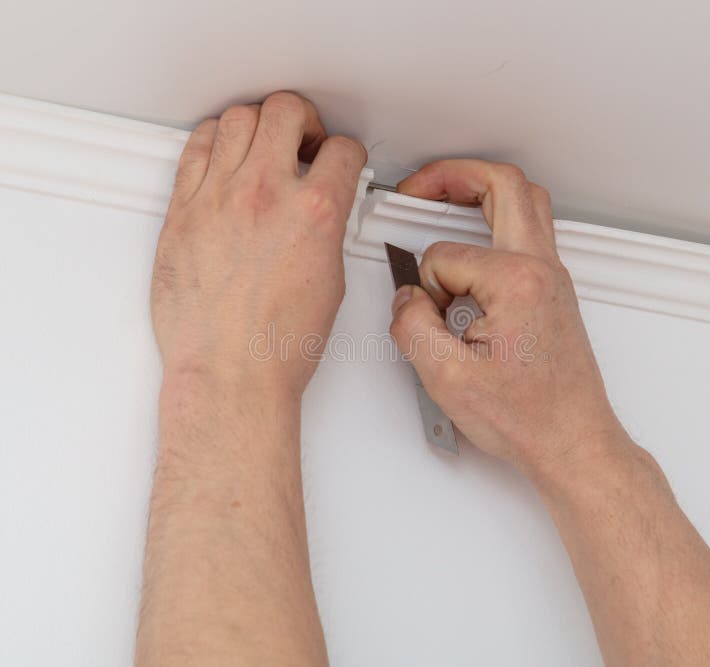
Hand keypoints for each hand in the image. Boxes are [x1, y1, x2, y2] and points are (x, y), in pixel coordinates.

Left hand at [151, 92, 366, 397]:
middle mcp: (265, 195)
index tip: (338, 160)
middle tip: (303, 142)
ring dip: (258, 125)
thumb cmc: (277, 344)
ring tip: (261, 147)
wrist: (230, 374)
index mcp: (314, 214)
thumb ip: (326, 233)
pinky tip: (222, 157)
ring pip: (237, 118)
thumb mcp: (330, 283)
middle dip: (303, 121)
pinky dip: (213, 141)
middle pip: (285, 111)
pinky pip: (195, 147)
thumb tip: (323, 213)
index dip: (346, 153)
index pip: (342, 151)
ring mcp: (218, 198)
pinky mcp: (182, 211)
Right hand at [390, 159, 625, 483]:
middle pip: (503, 186)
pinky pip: (527, 234)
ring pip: (524, 203)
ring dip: (482, 192)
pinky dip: (496, 224)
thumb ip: (412, 326)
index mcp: (517, 282)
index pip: (446, 257)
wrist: (572, 442)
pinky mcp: (553, 292)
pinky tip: (471, 245)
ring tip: (445, 199)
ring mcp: (552, 278)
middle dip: (454, 175)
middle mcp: (542, 270)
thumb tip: (406, 299)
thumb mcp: (447, 378)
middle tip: (420, 186)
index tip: (424, 312)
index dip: (424, 286)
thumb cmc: (529, 418)